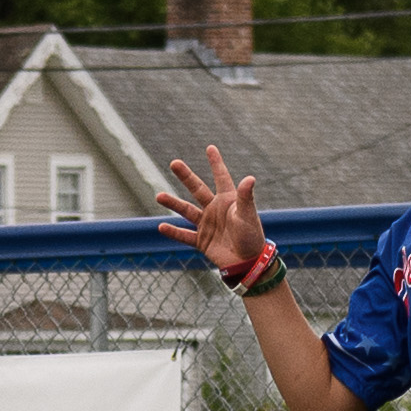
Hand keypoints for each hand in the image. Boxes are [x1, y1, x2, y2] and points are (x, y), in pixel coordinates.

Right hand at [156, 145, 265, 273]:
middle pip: (198, 189)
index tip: (210, 148)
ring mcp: (207, 225)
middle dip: (186, 176)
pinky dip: (174, 232)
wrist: (249, 262)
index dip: (216, 163)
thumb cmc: (252, 237)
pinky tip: (161, 226)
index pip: (221, 177)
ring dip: (173, 203)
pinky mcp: (202, 241)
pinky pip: (184, 235)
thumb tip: (250, 178)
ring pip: (187, 211)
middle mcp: (215, 210)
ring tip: (158, 195)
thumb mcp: (248, 215)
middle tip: (174, 162)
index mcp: (228, 200)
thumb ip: (246, 197)